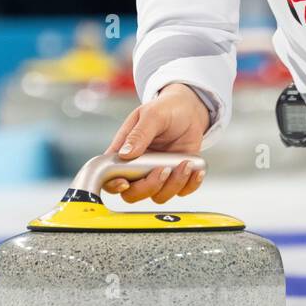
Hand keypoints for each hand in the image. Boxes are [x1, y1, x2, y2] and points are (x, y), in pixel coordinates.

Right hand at [103, 83, 209, 203]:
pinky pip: (181, 192)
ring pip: (158, 196)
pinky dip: (190, 184)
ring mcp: (157, 175)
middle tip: (164, 169)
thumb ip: (139, 134)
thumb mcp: (152, 115)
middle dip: (149, 186)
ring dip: (173, 184)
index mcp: (123, 153)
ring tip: (185, 164)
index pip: (109, 177)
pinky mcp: (176, 177)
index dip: (113, 185)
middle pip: (133, 194)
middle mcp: (138, 168)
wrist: (190, 111)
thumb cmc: (166, 109)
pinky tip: (196, 170)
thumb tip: (125, 153)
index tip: (125, 183)